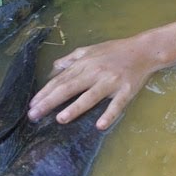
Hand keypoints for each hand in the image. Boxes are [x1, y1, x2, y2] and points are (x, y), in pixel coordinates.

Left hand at [27, 27, 175, 129]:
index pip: (60, 80)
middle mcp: (95, 72)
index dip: (45, 92)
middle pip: (69, 88)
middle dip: (50, 102)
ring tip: (60, 119)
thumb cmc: (116, 50)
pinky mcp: (127, 90)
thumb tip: (55, 66)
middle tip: (34, 115)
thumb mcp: (91, 49)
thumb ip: (72, 58)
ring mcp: (111, 82)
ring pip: (90, 96)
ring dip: (75, 108)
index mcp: (85, 64)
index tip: (31, 104)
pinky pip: (117, 104)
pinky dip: (109, 114)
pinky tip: (100, 126)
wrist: (144, 50)